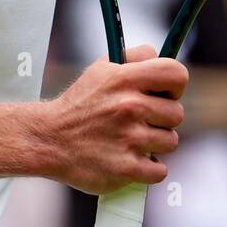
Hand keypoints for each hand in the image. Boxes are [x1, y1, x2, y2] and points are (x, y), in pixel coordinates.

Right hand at [43, 44, 187, 194]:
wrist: (49, 140)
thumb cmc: (79, 105)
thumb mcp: (101, 69)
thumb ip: (134, 58)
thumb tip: (160, 55)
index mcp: (124, 79)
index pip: (176, 74)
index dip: (175, 85)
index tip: (164, 94)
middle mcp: (129, 107)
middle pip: (177, 113)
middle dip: (162, 118)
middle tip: (141, 121)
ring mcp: (129, 140)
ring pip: (171, 142)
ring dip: (155, 144)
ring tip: (132, 140)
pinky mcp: (126, 169)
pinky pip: (160, 170)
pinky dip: (148, 168)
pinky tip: (132, 159)